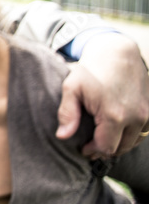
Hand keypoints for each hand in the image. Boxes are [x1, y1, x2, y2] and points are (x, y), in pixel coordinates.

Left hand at [56, 34, 148, 157]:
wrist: (117, 52)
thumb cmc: (91, 70)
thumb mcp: (71, 88)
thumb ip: (67, 114)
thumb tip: (62, 136)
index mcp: (114, 115)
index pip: (106, 147)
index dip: (92, 151)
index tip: (82, 148)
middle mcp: (135, 117)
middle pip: (121, 148)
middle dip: (104, 150)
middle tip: (90, 146)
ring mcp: (146, 113)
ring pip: (134, 142)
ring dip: (118, 143)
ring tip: (102, 138)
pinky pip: (143, 132)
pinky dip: (130, 135)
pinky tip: (116, 130)